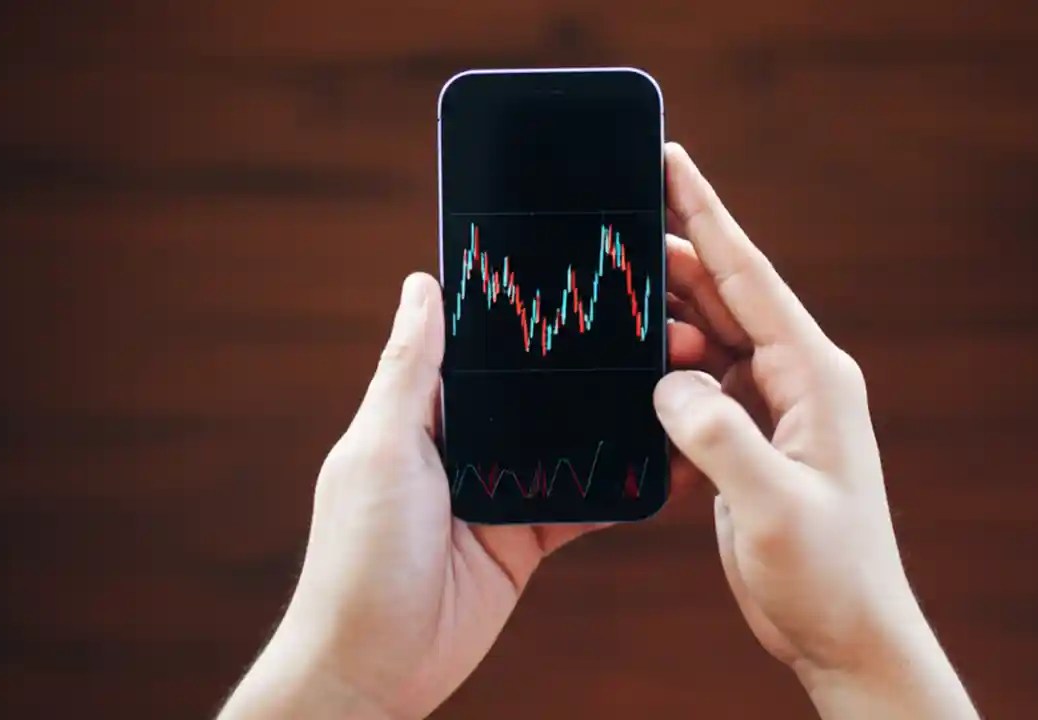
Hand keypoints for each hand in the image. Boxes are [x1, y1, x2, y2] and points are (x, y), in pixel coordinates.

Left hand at [220, 273, 702, 719]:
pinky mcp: (525, 537)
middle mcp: (461, 442)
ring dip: (618, 415)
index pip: (483, 343)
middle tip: (665, 332)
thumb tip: (421, 285)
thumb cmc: (357, 559)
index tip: (591, 277)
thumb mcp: (381, 451)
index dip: (532, 310)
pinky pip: (583, 502)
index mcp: (422, 410)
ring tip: (680, 381)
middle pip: (537, 387)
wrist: (373, 671)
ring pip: (569, 439)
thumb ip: (410, 371)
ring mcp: (498, 490)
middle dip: (594, 359)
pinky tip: (668, 461)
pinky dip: (623, 486)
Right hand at [656, 143, 976, 717]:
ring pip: (709, 337)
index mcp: (813, 376)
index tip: (673, 160)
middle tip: (611, 216)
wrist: (845, 633)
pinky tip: (630, 358)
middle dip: (673, 251)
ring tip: (609, 280)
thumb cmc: (826, 574)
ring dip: (665, 310)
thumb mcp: (773, 507)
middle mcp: (795, 380)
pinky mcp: (750, 442)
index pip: (751, 277)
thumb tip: (669, 381)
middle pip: (725, 296)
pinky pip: (701, 384)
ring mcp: (772, 410)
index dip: (708, 215)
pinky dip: (665, 366)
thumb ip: (720, 438)